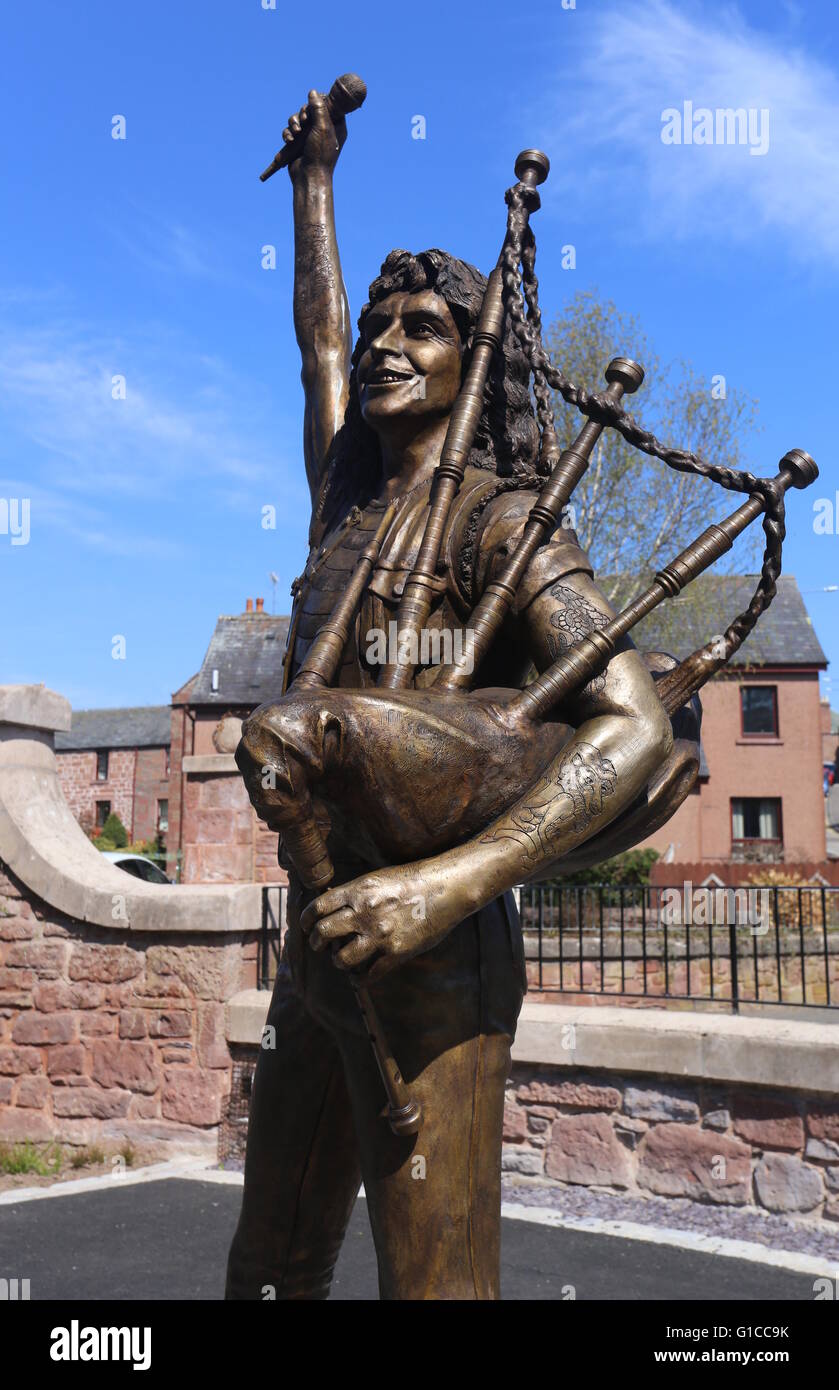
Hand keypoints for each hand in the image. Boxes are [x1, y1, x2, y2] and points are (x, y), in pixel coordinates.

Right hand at [283, 89, 345, 182]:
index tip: (314, 103)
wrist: (308, 176)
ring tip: (296, 133)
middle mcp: (323, 128)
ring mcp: (310, 135)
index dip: (320, 101)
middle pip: (310, 109)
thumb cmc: (320, 154)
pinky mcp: (298, 141)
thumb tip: (313, 91)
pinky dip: (288, 133)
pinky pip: (290, 130)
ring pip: (297, 118)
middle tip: (304, 120)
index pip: (329, 104)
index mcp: (335, 124)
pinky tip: (290, 141)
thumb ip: (318, 108)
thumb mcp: (322, 127)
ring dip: (293, 123)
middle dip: (303, 113)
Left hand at [299, 858, 477, 982]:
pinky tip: (360, 978)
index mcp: (357, 891)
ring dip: (337, 962)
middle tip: (319, 945)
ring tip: (340, 961)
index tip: (305, 926)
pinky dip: (360, 980)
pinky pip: (369, 974)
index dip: (306, 920)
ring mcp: (379, 934)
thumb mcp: (377, 878)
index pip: (318, 908)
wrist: (445, 889)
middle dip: (316, 942)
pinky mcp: (395, 952)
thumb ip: (355, 894)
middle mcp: (364, 913)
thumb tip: (334, 908)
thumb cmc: (412, 880)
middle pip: (324, 933)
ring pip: (341, 959)